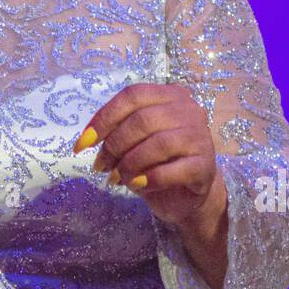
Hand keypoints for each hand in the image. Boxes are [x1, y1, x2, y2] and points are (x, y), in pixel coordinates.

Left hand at [75, 82, 232, 230]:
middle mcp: (189, 110)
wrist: (187, 193)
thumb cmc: (156, 160)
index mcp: (169, 95)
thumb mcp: (134, 140)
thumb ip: (117, 131)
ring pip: (158, 144)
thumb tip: (87, 140)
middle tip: (101, 166)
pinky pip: (172, 171)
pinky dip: (148, 179)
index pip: (132, 96)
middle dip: (115, 145)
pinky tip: (137, 185)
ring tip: (117, 178)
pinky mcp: (205, 167)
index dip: (104, 118)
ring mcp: (200, 137)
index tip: (83, 143)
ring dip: (129, 164)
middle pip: (143, 120)